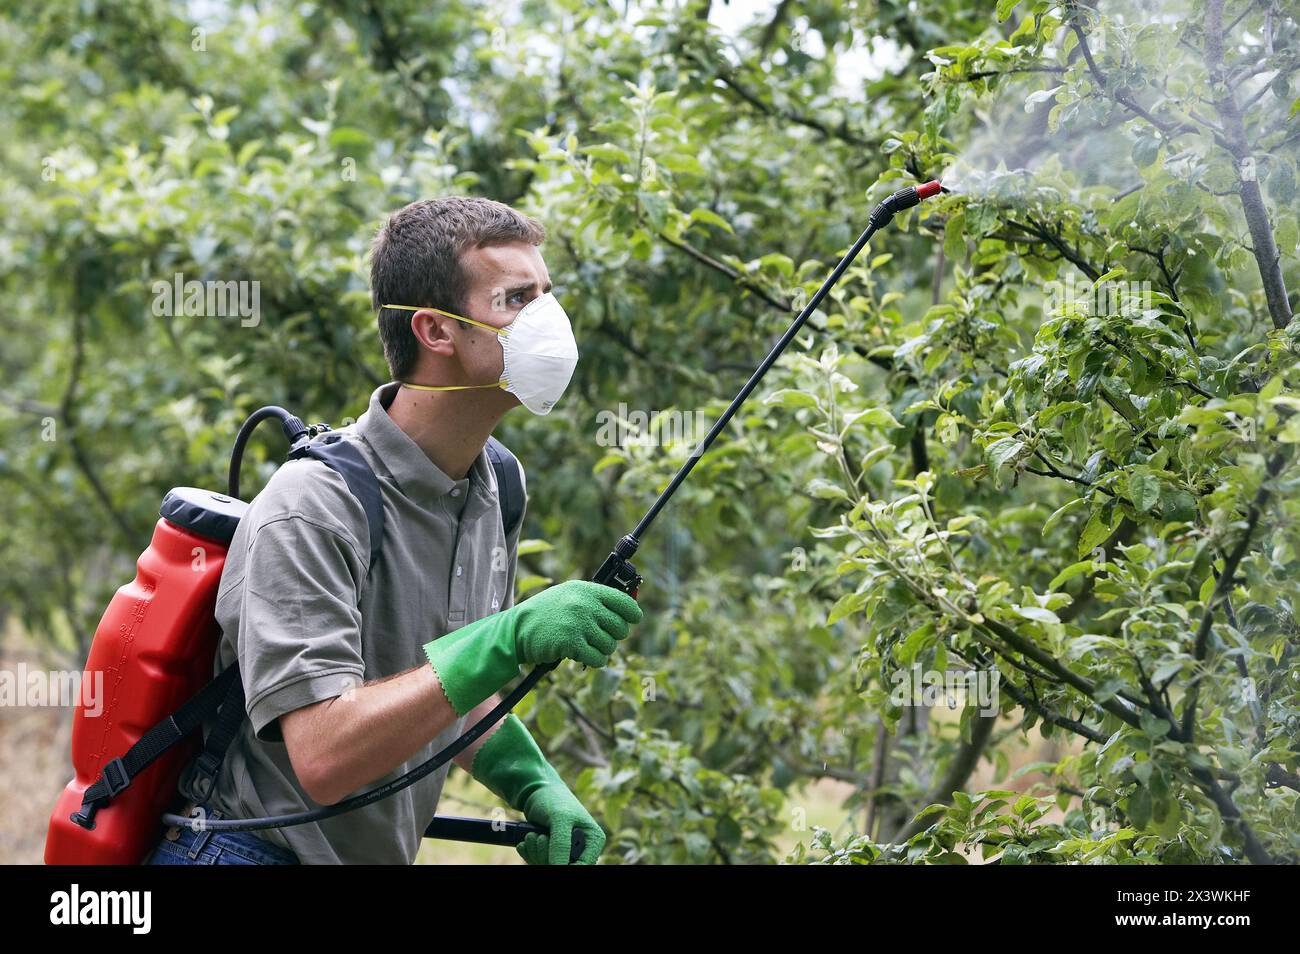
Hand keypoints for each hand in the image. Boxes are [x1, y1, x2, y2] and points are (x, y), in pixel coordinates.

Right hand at [511, 580, 641, 667]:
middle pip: (621, 628)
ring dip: (601, 650)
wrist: (518, 628)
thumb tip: (628, 610)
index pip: (624, 602)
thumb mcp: (569, 595)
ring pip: (610, 645)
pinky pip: (598, 659)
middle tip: (599, 636)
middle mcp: (585, 604)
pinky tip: (584, 655)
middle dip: (613, 636)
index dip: (632, 614)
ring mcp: (579, 624)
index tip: (633, 619)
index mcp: (587, 590)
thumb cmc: (546, 613)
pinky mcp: (572, 643)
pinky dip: (595, 660)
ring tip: (586, 645)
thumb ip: (595, 600)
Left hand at [517, 782, 604, 865]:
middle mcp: (582, 848)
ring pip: (547, 865)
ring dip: (535, 852)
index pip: (583, 866)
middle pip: (563, 868)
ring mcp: (565, 850)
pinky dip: (529, 852)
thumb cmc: (553, 799)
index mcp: (593, 840)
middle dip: (545, 856)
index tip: (550, 858)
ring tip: (532, 834)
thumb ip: (561, 844)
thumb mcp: (559, 819)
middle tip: (538, 837)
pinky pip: (537, 862)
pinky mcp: (551, 851)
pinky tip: (527, 839)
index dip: (564, 865)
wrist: (537, 791)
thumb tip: (559, 867)